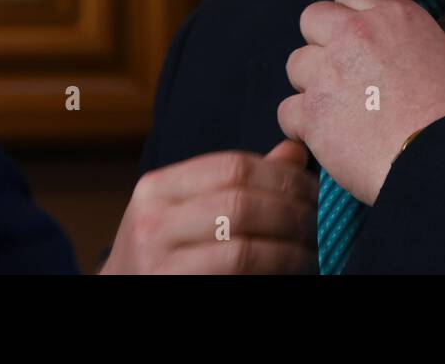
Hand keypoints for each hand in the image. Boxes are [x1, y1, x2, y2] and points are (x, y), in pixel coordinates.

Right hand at [100, 139, 318, 273]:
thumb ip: (238, 182)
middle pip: (241, 203)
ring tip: (313, 249)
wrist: (123, 292)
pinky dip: (275, 269)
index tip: (313, 188)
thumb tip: (294, 152)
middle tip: (321, 220)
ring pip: (242, 247)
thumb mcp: (188, 210)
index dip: (282, 175)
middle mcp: (151, 222)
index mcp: (157, 188)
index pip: (232, 165)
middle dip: (293, 211)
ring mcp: (157, 262)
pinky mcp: (171, 289)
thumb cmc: (163, 252)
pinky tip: (293, 268)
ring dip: (290, 247)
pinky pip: (237, 275)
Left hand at [278, 0, 444, 204]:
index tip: (355, 39)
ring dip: (311, 83)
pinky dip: (302, 126)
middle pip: (312, 18)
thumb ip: (404, 36)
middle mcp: (355, 33)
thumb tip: (388, 46)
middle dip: (321, 42)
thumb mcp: (441, 52)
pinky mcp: (312, 111)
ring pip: (296, 63)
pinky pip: (287, 111)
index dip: (349, 17)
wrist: (442, 155)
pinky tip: (325, 137)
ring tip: (334, 108)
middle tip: (340, 71)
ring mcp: (328, 71)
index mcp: (392, 14)